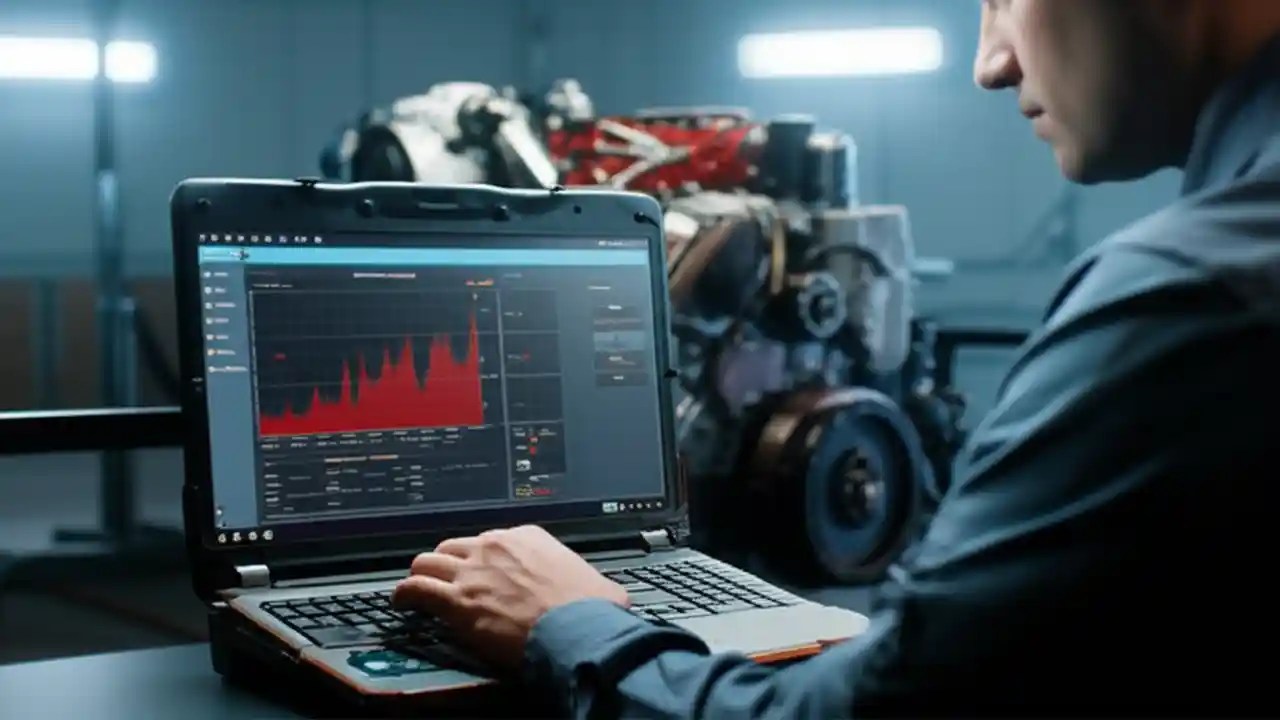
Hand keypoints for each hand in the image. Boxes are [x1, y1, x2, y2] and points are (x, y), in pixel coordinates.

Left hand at [392, 524, 629, 669]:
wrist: (578, 629)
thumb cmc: (590, 610)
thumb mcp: (593, 580)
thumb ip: (582, 579)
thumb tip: (604, 594)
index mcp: (526, 536)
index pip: (488, 540)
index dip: (479, 557)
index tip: (479, 570)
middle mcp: (494, 547)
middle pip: (452, 546)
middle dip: (446, 563)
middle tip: (445, 580)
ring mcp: (473, 572)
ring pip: (427, 562)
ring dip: (422, 576)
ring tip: (417, 588)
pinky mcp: (457, 601)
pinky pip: (415, 589)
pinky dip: (404, 595)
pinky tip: (401, 602)